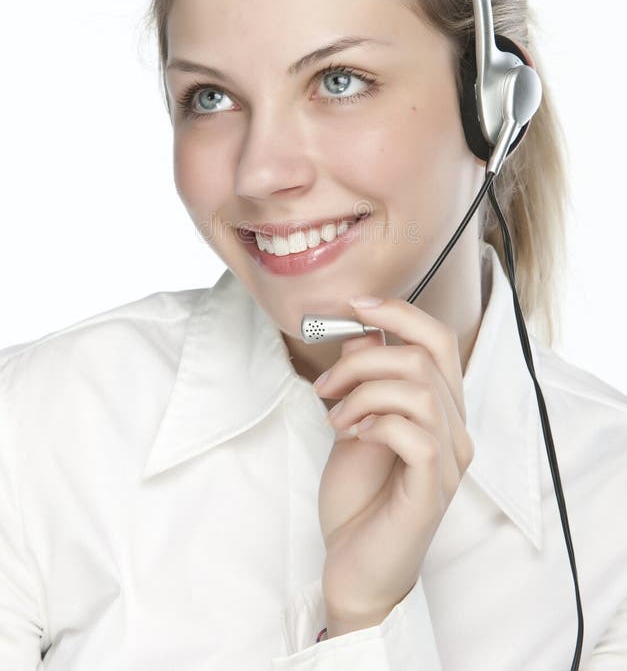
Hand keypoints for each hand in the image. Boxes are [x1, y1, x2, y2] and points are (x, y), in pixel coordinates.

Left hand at [313, 296, 474, 632]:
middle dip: (365, 358)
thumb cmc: (358, 498)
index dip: (399, 312)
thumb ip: (364, 380)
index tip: (354, 305)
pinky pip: (416, 434)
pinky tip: (355, 437)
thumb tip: (362, 333)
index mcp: (440, 408)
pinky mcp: (435, 488)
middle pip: (428, 354)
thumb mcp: (354, 423)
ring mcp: (450, 459)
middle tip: (326, 386)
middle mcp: (455, 429)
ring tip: (335, 418)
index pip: (438, 339)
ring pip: (419, 390)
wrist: (353, 565)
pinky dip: (376, 424)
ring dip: (364, 393)